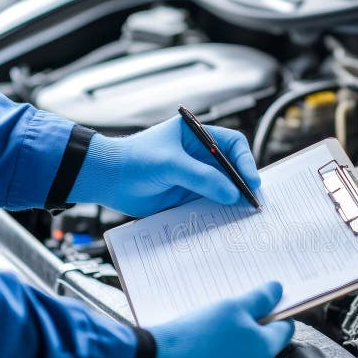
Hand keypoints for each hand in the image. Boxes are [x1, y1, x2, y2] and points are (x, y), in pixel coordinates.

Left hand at [68, 116, 259, 216]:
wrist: (105, 179)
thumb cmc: (134, 160)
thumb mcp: (171, 165)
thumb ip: (202, 178)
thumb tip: (232, 194)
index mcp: (197, 136)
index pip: (232, 145)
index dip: (245, 161)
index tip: (251, 181)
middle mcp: (199, 156)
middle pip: (232, 169)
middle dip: (243, 184)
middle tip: (252, 202)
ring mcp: (194, 177)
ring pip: (223, 189)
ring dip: (233, 200)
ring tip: (243, 214)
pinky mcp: (186, 196)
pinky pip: (209, 204)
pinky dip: (218, 212)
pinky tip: (224, 220)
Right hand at [134, 282, 293, 357]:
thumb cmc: (193, 336)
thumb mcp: (230, 307)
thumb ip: (259, 299)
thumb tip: (276, 291)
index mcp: (262, 350)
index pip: (284, 331)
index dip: (276, 315)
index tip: (266, 306)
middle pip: (260, 350)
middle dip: (248, 334)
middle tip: (226, 320)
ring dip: (228, 354)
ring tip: (204, 338)